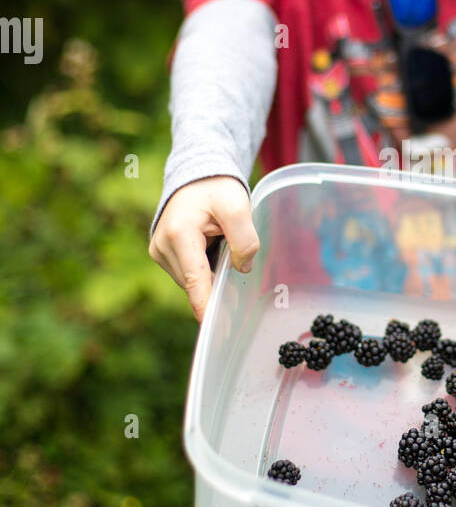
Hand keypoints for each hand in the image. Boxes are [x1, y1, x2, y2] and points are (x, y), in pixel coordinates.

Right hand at [148, 177, 259, 322]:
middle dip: (216, 280)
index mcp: (179, 234)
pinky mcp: (161, 254)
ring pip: (191, 280)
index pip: (195, 280)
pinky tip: (212, 249)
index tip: (212, 328)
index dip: (205, 306)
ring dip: (209, 272)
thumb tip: (242, 269)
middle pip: (195, 282)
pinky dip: (203, 268)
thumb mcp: (237, 206)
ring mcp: (159, 251)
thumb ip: (244, 239)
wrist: (197, 177)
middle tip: (234, 257)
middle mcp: (162, 246)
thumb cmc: (217, 189)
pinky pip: (188, 273)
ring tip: (218, 243)